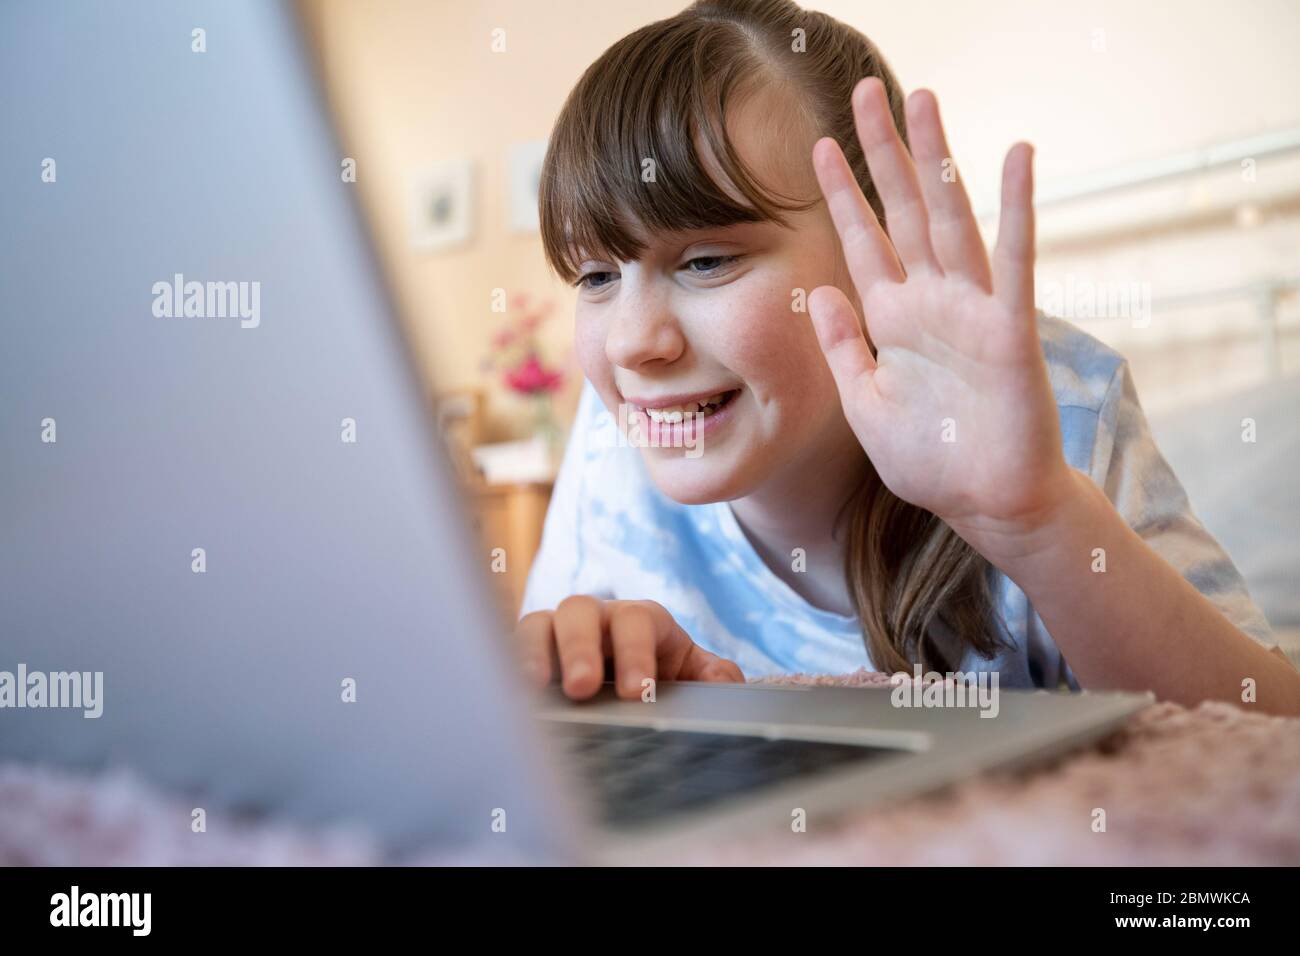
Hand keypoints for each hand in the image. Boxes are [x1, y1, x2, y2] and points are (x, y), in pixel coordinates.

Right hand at [514, 596, 744, 700]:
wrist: (639, 688)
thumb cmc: (667, 677)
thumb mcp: (697, 675)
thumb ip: (715, 677)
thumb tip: (722, 681)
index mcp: (641, 619)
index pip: (637, 621)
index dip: (636, 653)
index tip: (638, 693)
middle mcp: (595, 619)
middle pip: (580, 610)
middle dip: (580, 647)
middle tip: (583, 689)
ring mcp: (557, 634)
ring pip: (537, 624)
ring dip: (533, 652)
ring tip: (532, 687)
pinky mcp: (528, 655)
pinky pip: (509, 650)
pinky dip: (505, 665)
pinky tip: (506, 693)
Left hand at [807, 78, 1076, 560]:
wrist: (983, 504)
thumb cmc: (929, 458)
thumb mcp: (864, 402)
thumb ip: (839, 347)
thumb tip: (815, 291)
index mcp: (892, 319)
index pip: (861, 242)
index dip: (841, 195)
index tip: (817, 148)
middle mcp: (930, 302)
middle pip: (901, 212)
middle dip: (883, 154)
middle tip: (865, 94)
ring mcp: (970, 310)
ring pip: (949, 220)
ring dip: (936, 160)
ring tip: (922, 100)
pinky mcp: (1009, 330)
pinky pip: (1012, 262)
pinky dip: (1015, 211)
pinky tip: (1015, 158)